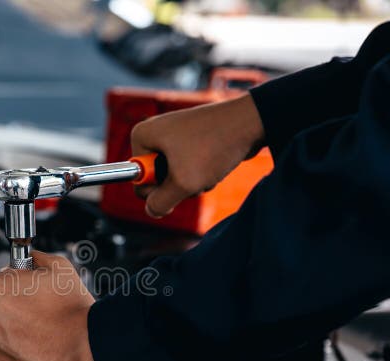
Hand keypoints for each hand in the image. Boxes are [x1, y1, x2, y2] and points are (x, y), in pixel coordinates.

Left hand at [0, 251, 101, 360]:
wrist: (87, 351)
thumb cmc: (74, 313)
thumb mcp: (58, 267)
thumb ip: (35, 259)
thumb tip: (31, 259)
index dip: (14, 290)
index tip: (26, 297)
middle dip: (10, 316)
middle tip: (35, 319)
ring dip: (10, 339)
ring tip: (37, 338)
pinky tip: (34, 354)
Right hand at [132, 93, 264, 216]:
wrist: (251, 122)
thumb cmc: (214, 147)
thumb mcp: (182, 183)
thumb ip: (160, 203)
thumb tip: (152, 210)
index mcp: (142, 136)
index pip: (138, 182)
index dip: (158, 190)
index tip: (179, 177)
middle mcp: (154, 133)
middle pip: (157, 180)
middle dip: (178, 185)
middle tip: (196, 174)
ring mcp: (173, 136)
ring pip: (175, 177)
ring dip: (193, 181)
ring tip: (209, 166)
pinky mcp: (191, 141)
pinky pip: (189, 168)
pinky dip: (202, 172)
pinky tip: (216, 163)